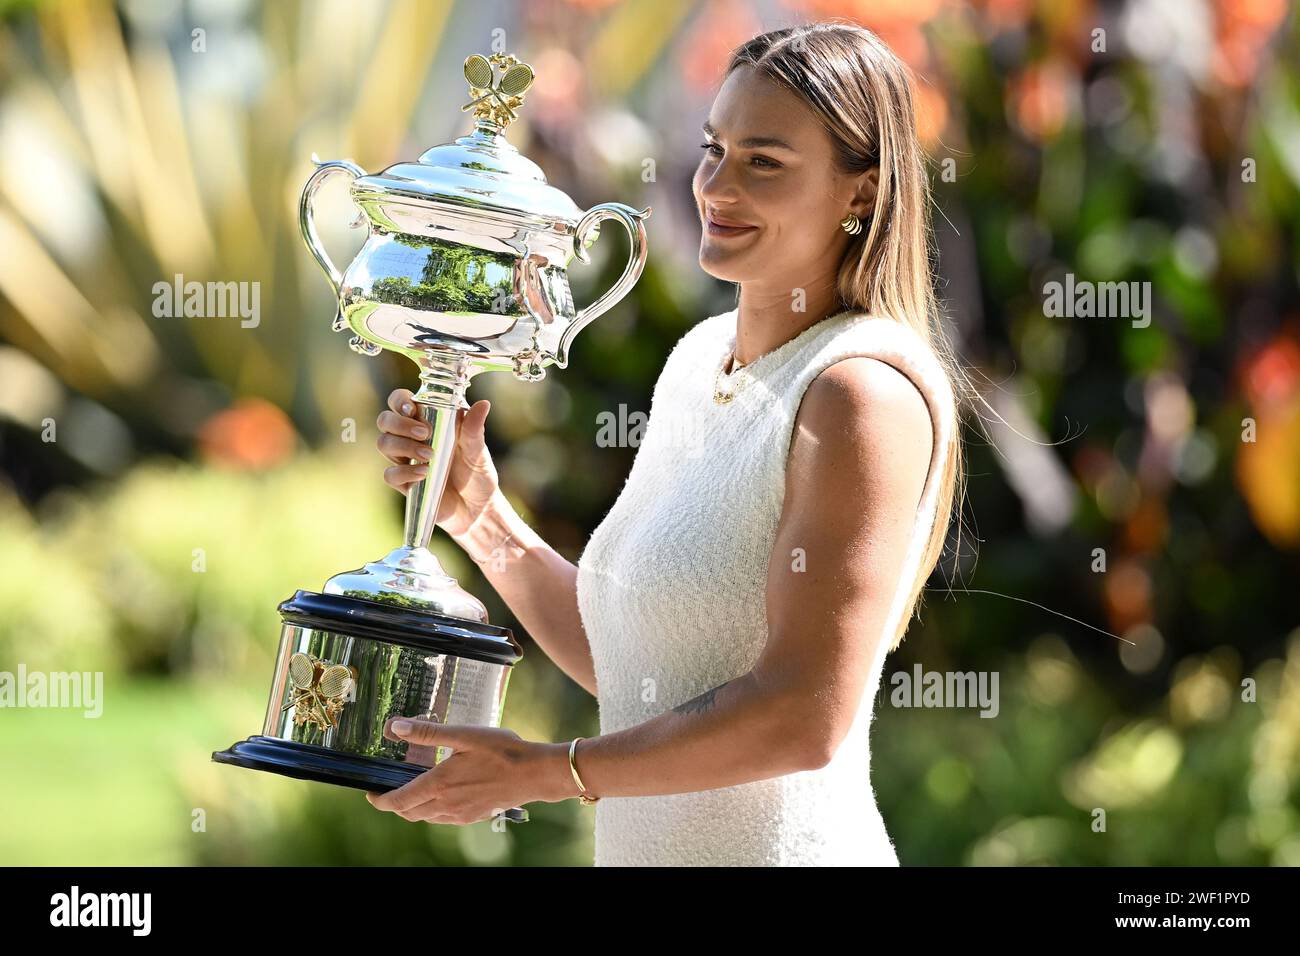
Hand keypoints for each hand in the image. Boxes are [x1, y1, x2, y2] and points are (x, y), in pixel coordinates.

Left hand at [365, 717, 575, 824]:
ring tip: (414, 788)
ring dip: (414, 807)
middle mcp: (446, 805)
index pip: (398, 801)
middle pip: (408, 813)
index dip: (379, 801)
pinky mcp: (474, 817)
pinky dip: (433, 810)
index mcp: (439, 784)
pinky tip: (442, 793)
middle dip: (394, 804)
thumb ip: (428, 733)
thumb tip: (395, 727)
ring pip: (425, 818)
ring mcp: (460, 815)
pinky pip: (443, 819)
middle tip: (389, 790)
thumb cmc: (503, 750)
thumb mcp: (464, 735)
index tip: (370, 793)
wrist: (535, 773)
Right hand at [376, 388, 501, 537]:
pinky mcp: (404, 482)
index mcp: (427, 421)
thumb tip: (484, 404)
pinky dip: (404, 472)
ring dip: (403, 446)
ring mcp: (405, 460)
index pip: (400, 401)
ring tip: (430, 456)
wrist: (477, 508)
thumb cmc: (477, 473)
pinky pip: (390, 474)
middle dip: (399, 424)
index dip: (399, 401)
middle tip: (424, 433)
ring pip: (384, 443)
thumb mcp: (478, 450)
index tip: (413, 409)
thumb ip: (475, 428)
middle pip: (385, 420)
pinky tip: (424, 474)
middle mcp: (410, 437)